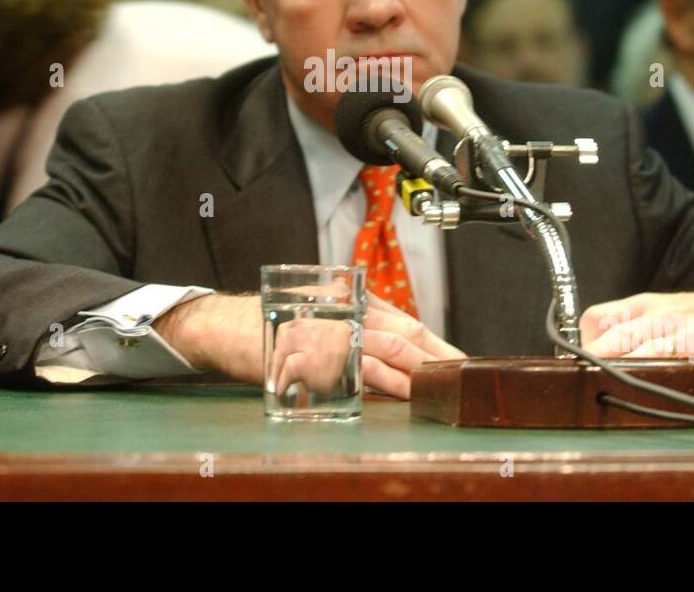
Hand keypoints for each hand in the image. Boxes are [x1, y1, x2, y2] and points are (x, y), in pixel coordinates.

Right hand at [153, 292, 465, 399]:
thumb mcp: (325, 316)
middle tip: (464, 377)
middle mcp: (348, 312)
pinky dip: (386, 379)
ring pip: (388, 347)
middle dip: (439, 358)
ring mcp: (333, 333)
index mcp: (355, 303)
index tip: (463, 362)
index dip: (438, 344)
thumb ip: (360, 324)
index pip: (408, 322)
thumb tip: (402, 349)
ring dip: (419, 370)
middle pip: (406, 334)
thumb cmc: (278, 324)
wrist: (230, 327)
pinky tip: (405, 391)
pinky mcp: (316, 353)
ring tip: (443, 387)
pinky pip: (358, 366)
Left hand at [579, 290, 693, 385]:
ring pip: (645, 356)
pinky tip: (652, 395)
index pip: (598, 317)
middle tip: (583, 381)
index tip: (575, 362)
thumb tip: (589, 348)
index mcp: (643, 304)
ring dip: (624, 375)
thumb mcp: (660, 307)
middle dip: (597, 362)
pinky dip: (664, 385)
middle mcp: (661, 318)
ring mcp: (687, 338)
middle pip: (617, 339)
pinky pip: (681, 374)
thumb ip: (628, 323)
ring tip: (609, 390)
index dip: (582, 341)